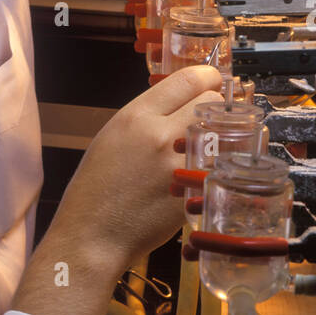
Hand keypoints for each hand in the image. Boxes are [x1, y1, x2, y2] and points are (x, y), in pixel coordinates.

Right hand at [53, 66, 224, 272]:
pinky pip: (222, 167)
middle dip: (215, 108)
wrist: (91, 237)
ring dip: (223, 137)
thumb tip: (178, 106)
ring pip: (225, 134)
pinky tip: (210, 172)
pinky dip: (221, 166)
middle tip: (211, 119)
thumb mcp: (111, 139)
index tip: (212, 82)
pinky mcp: (193, 192)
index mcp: (135, 117)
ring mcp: (179, 165)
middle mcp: (160, 135)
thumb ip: (145, 119)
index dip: (208, 77)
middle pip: (212, 101)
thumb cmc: (95, 192)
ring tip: (211, 146)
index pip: (189, 78)